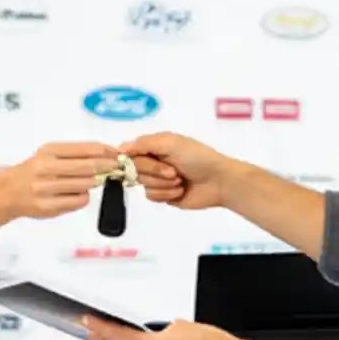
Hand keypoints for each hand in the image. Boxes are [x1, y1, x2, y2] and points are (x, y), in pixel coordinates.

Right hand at [0, 142, 122, 219]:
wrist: (8, 191)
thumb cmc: (35, 170)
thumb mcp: (50, 153)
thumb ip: (76, 153)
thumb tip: (108, 154)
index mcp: (49, 151)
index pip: (87, 149)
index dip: (108, 152)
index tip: (119, 154)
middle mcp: (46, 168)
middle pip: (89, 167)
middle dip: (108, 167)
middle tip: (119, 168)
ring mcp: (46, 188)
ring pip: (85, 185)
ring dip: (96, 182)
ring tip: (96, 180)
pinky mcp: (48, 207)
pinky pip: (78, 201)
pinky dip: (84, 197)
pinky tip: (77, 193)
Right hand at [120, 132, 241, 209]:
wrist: (219, 181)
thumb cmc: (197, 157)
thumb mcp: (171, 142)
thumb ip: (144, 143)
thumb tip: (119, 148)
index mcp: (155, 146)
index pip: (129, 152)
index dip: (129, 159)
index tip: (133, 163)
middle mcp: (154, 161)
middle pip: (134, 169)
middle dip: (154, 171)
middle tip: (174, 171)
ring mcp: (159, 179)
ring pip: (143, 184)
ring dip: (162, 184)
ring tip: (180, 180)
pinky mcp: (164, 195)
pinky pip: (152, 196)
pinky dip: (166, 194)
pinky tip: (180, 191)